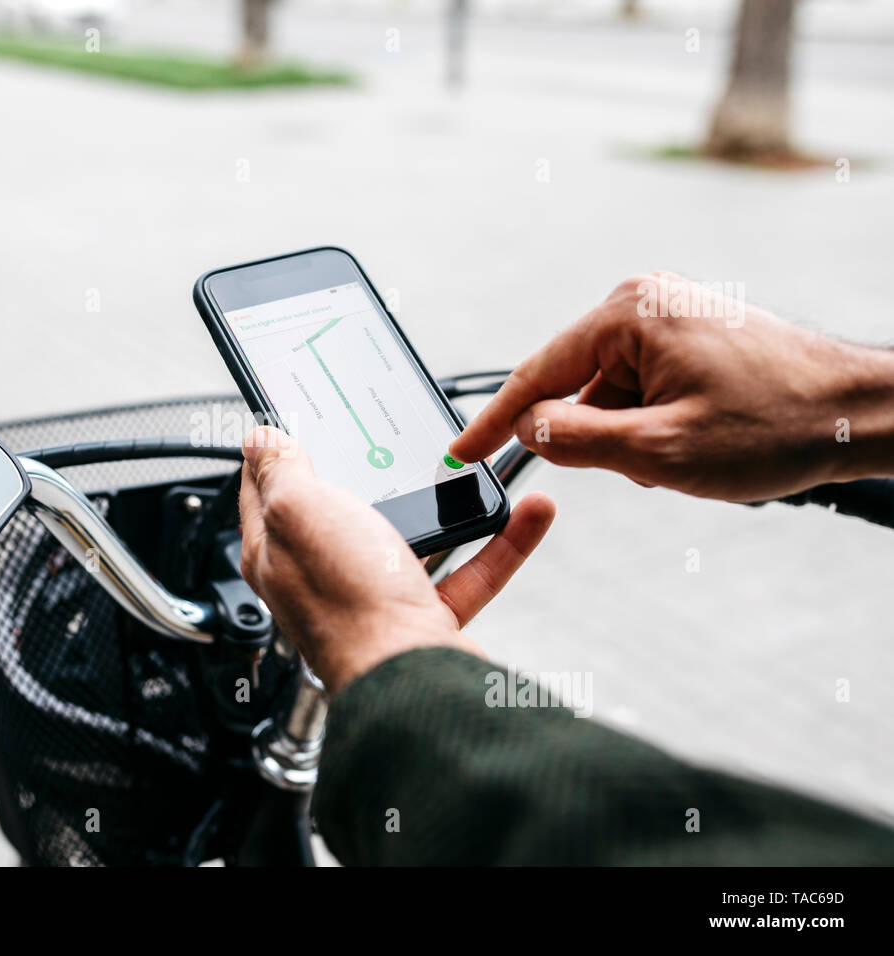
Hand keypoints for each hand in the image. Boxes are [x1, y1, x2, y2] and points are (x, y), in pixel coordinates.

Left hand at [238, 427, 554, 694]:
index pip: (263, 490)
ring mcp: (373, 598)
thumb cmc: (349, 604)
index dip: (274, 451)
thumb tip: (259, 440)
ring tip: (472, 465)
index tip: (290, 419)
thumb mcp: (300, 510)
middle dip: (367, 471)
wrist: (411, 680)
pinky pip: (467, 571)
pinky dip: (499, 542)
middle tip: (387, 434)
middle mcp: (320, 577)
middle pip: (338, 511)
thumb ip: (281, 472)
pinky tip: (526, 512)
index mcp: (276, 551)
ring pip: (411, 537)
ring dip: (446, 501)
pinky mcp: (422, 620)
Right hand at [449, 272, 893, 501]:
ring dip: (633, 436)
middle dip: (600, 436)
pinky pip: (640, 390)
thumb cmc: (776, 423)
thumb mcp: (660, 448)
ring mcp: (666, 317)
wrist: (860, 413)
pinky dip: (653, 425)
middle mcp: (642, 302)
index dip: (493, 423)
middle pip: (576, 387)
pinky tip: (697, 439)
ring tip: (691, 450)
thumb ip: (577, 440)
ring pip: (610, 397)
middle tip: (650, 462)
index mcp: (629, 313)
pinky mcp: (685, 336)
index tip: (458, 454)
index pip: (536, 374)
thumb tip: (526, 430)